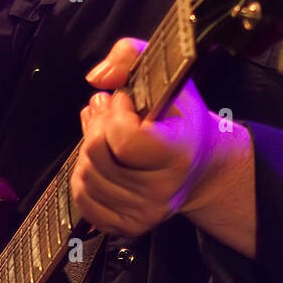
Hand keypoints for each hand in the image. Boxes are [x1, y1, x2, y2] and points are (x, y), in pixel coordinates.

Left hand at [71, 37, 227, 237]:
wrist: (199, 165)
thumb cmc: (180, 118)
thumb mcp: (167, 75)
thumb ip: (131, 55)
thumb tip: (97, 78)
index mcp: (178, 154)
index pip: (125, 138)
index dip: (117, 111)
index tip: (127, 100)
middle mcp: (162, 191)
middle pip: (97, 154)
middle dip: (97, 124)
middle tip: (110, 110)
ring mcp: (144, 213)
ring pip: (85, 176)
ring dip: (88, 148)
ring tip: (105, 132)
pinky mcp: (126, 226)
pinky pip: (83, 199)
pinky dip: (83, 175)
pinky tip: (100, 159)